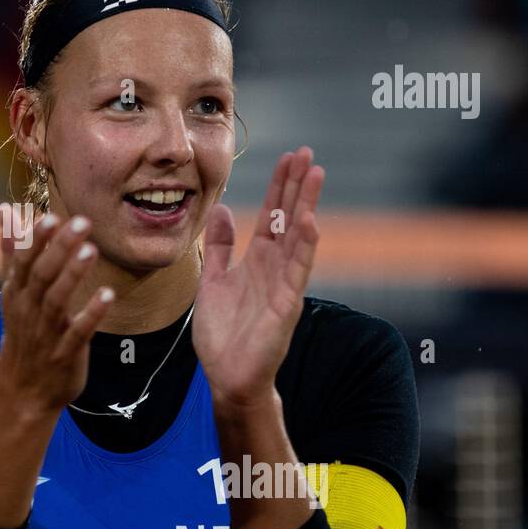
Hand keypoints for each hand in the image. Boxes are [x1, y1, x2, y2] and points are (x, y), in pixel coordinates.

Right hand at [0, 207, 114, 414]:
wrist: (23, 389)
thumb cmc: (23, 332)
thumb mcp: (13, 292)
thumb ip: (11, 252)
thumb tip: (6, 211)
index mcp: (16, 293)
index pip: (24, 261)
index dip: (36, 239)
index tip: (51, 216)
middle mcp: (28, 309)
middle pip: (42, 275)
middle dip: (60, 248)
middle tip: (82, 222)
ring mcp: (46, 332)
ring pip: (57, 300)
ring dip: (73, 275)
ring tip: (91, 251)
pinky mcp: (65, 352)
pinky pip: (79, 332)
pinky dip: (92, 313)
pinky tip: (108, 294)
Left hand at [193, 147, 324, 410]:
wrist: (226, 375)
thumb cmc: (222, 333)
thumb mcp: (212, 280)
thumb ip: (219, 246)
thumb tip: (224, 210)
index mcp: (258, 261)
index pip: (273, 214)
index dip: (280, 186)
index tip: (288, 157)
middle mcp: (275, 268)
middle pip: (289, 218)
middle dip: (296, 186)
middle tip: (307, 153)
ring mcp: (284, 285)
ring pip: (298, 238)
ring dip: (307, 205)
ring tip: (315, 175)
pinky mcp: (286, 305)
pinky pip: (297, 271)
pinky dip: (303, 246)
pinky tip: (310, 222)